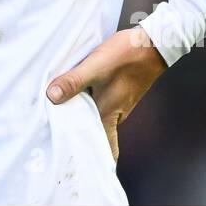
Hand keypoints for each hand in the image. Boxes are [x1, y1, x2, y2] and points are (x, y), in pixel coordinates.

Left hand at [45, 25, 167, 163]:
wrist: (153, 43)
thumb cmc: (127, 56)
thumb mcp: (95, 67)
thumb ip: (73, 82)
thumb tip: (51, 97)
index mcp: (108, 114)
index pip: (103, 147)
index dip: (91, 157)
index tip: (75, 162)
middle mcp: (115, 114)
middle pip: (97, 135)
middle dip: (80, 139)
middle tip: (58, 141)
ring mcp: (118, 104)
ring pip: (97, 118)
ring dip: (82, 119)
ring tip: (59, 118)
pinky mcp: (118, 93)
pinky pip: (100, 105)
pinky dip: (88, 105)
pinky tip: (76, 97)